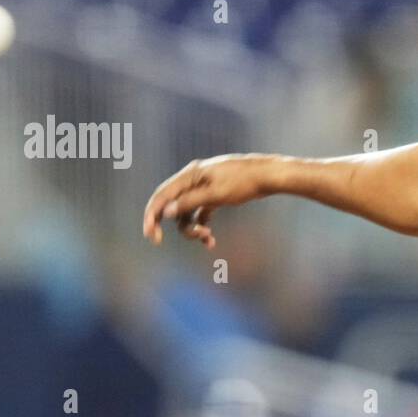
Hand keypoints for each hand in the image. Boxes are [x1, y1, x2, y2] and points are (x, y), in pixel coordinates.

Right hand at [142, 154, 277, 248]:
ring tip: (207, 238)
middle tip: (159, 241)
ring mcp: (203, 187)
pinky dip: (202, 226)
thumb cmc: (243, 182)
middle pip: (171, 205)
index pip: (162, 195)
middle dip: (168, 224)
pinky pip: (200, 214)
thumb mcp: (215, 194)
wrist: (268, 176)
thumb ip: (190, 202)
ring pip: (187, 212)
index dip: (152, 215)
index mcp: (190, 175)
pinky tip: (211, 241)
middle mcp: (193, 180)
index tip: (150, 235)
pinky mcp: (214, 195)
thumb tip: (166, 212)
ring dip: (192, 228)